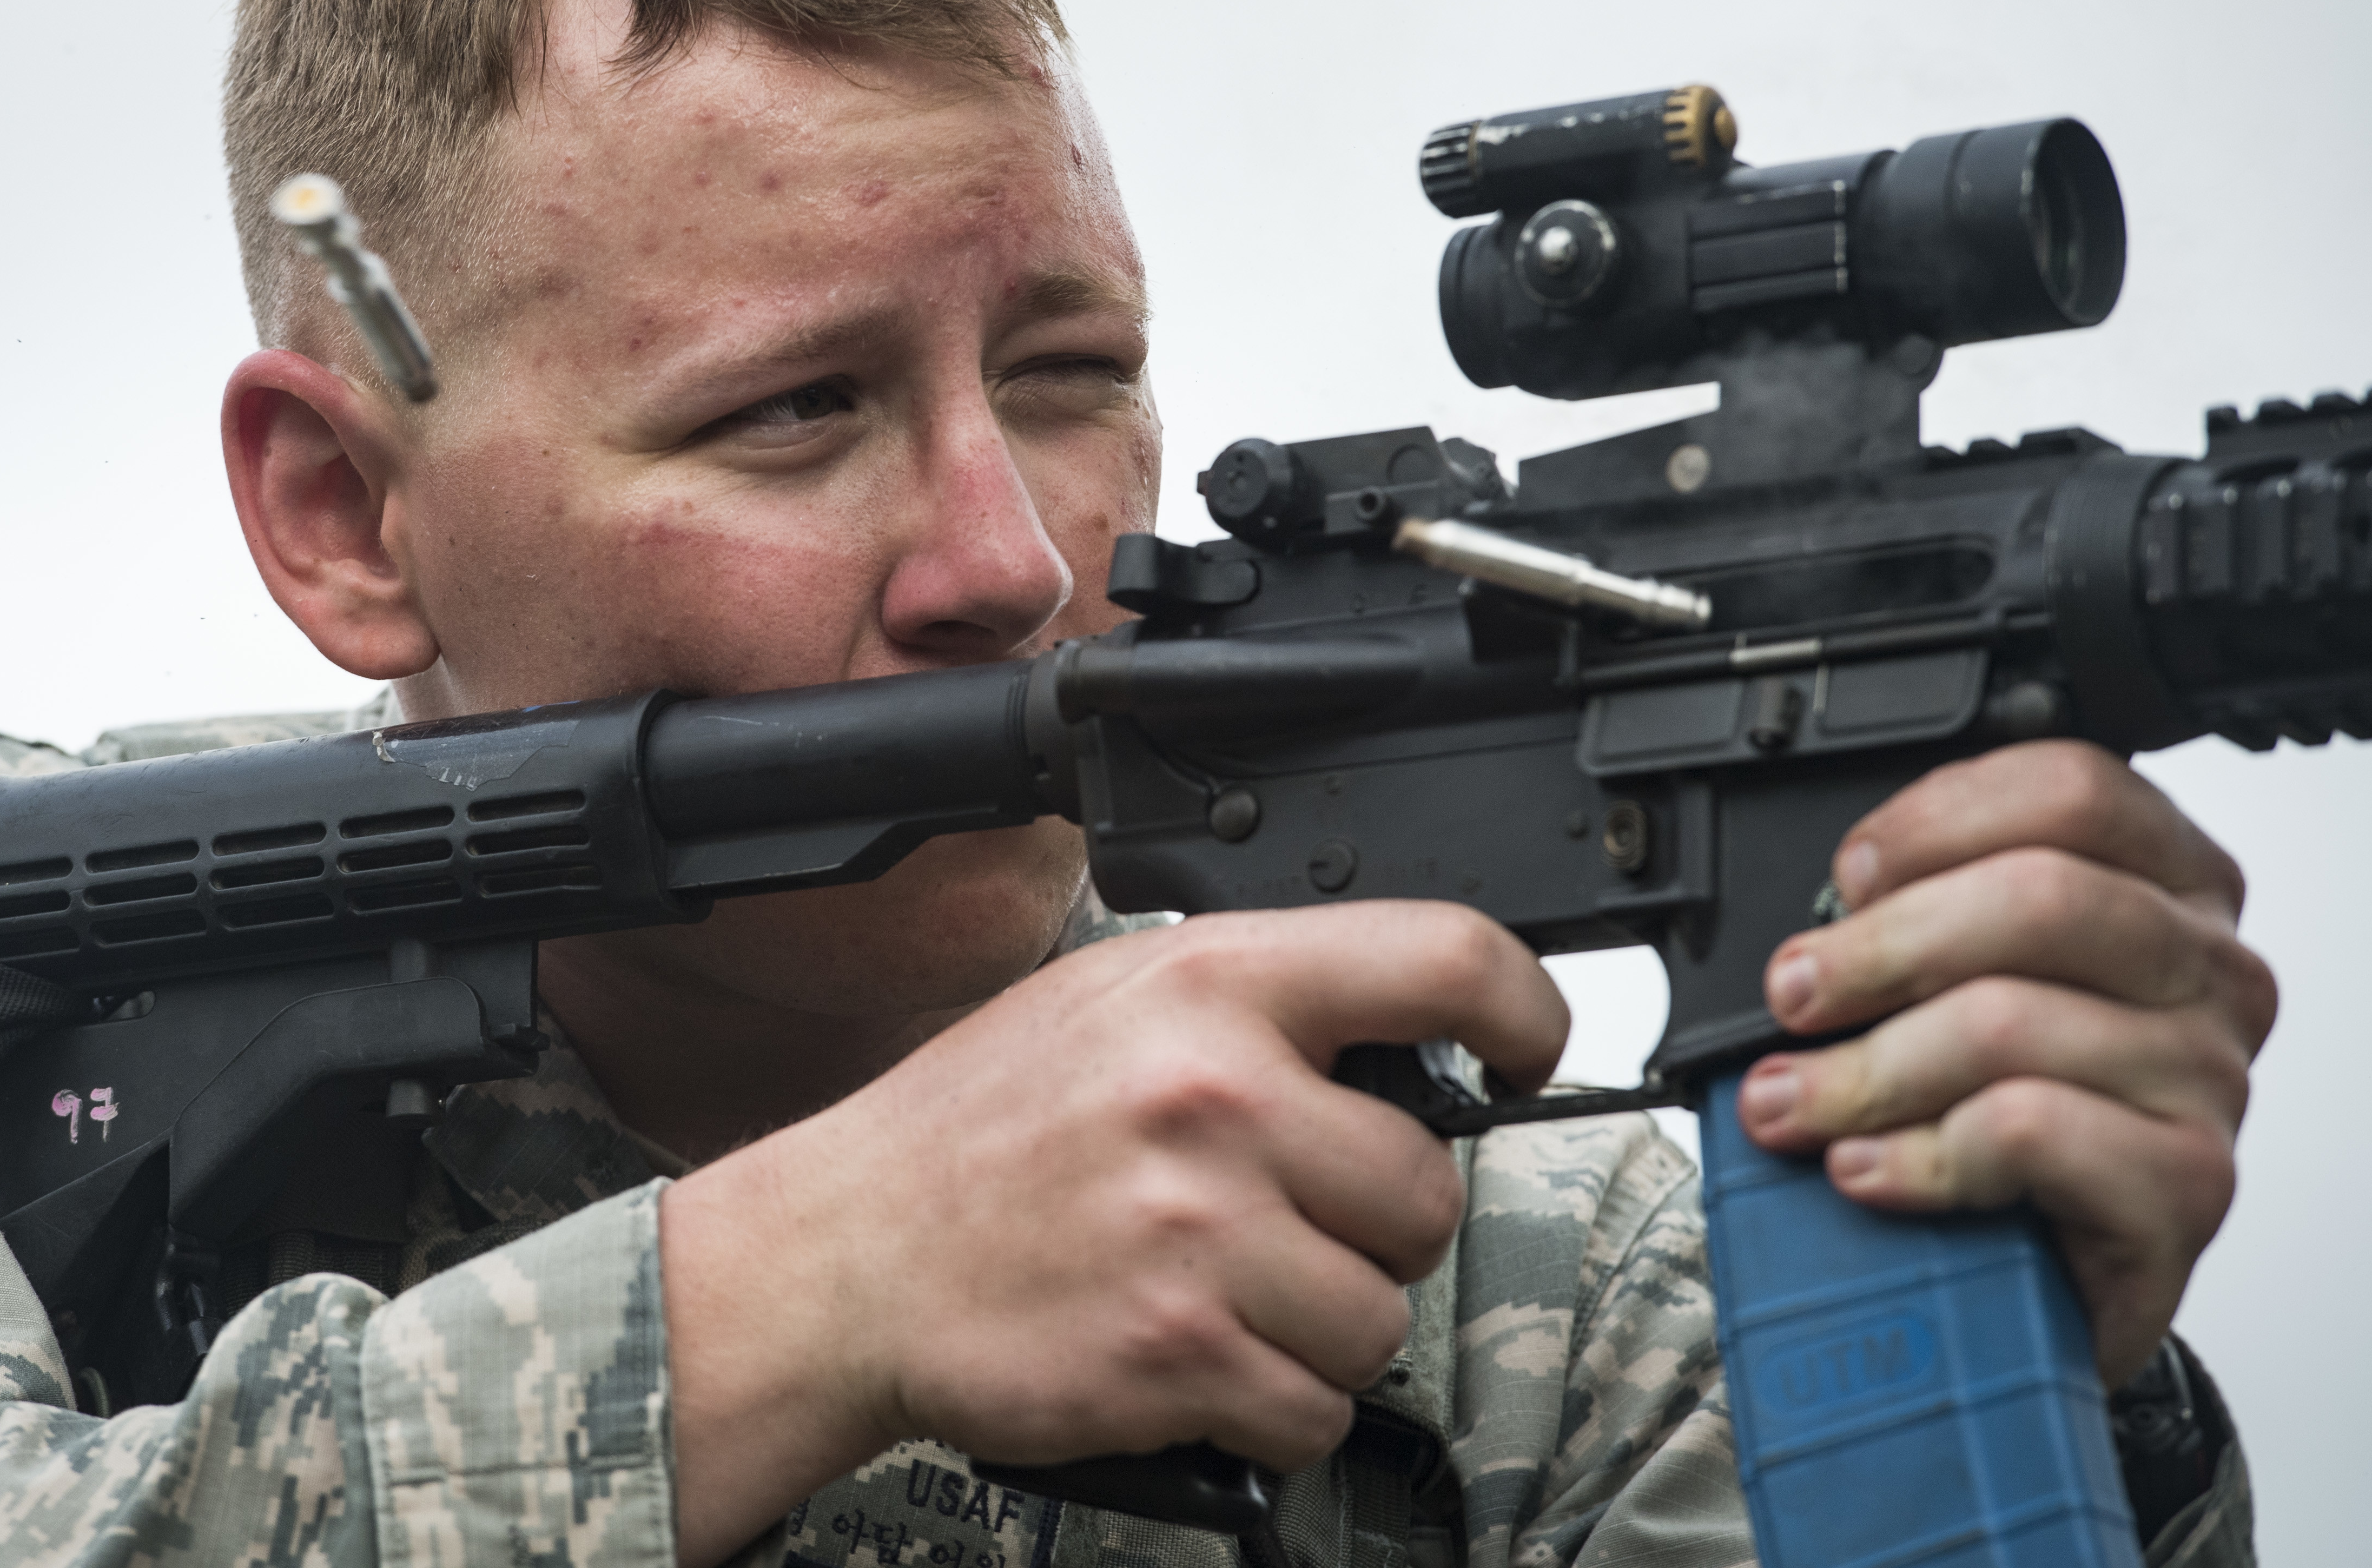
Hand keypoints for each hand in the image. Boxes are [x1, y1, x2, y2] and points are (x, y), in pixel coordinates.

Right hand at [658, 902, 1566, 1564]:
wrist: (844, 1257)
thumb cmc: (977, 1134)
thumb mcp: (1105, 1005)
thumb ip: (1252, 1008)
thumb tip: (1400, 1041)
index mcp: (1210, 987)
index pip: (1445, 961)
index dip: (1525, 1010)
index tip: (1527, 1051)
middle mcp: (1216, 1095)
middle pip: (1424, 1187)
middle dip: (1371, 1225)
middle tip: (1275, 1219)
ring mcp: (1200, 1229)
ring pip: (1381, 1317)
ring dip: (1319, 1327)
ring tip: (1218, 1291)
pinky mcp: (1181, 1353)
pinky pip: (1316, 1410)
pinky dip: (1271, 1407)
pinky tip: (1195, 1357)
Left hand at [1736, 741, 2275, 1385]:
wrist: (2040, 1278)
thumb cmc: (1993, 1105)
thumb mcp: (1963, 984)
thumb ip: (1921, 916)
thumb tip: (1811, 916)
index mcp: (2168, 884)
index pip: (2073, 789)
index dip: (1938, 821)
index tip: (1847, 877)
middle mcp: (2210, 969)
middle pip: (2040, 897)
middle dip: (1880, 947)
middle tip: (1792, 995)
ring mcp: (2211, 1078)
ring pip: (2011, 1021)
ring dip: (1866, 1068)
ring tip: (1790, 1103)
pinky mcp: (2188, 1184)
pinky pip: (2027, 1132)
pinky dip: (1919, 1150)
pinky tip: (1864, 1169)